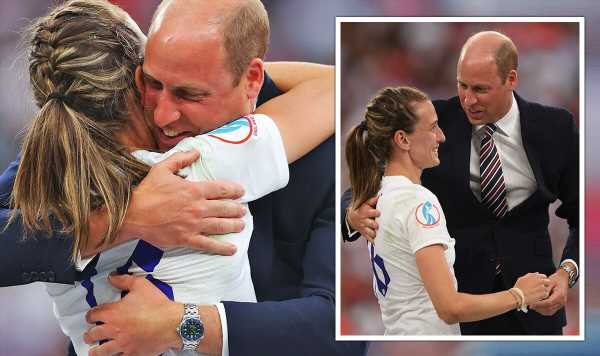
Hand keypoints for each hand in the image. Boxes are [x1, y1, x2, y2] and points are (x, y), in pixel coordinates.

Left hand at [85, 274, 182, 355]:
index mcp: (113, 313)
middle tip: (89, 335)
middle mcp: (114, 330)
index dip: (90, 315)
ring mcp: (122, 344)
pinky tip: (113, 355)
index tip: (91, 317)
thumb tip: (111, 277)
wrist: (172, 323)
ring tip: (94, 351)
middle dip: (89, 335)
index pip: (93, 315)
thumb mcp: (141, 285)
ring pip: (100, 352)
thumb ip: (124, 280)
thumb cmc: (157, 304)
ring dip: (95, 351)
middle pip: (93, 335)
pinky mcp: (132, 354)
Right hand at [118, 150, 245, 254]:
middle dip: (238, 209)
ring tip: (242, 225)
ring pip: (221, 225)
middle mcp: (198, 207)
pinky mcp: (187, 239)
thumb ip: (181, 159)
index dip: (235, 190)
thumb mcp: (162, 168)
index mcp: (194, 190)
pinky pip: (209, 244)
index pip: (222, 189)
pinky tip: (232, 248)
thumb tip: (197, 152)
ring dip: (235, 225)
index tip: (241, 192)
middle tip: (243, 211)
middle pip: (226, 208)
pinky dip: (222, 247)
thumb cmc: (147, 192)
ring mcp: (194, 224)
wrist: (132, 215)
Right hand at [346, 196, 379, 242]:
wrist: (352, 218)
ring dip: (374, 233)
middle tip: (378, 225)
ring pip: (370, 232)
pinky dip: (373, 240)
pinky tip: (377, 240)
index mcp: (364, 212)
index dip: (375, 213)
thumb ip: (372, 200)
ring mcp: (364, 228)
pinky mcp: (364, 233)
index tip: (379, 213)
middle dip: (375, 225)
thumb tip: (380, 196)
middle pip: (370, 224)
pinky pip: (368, 238)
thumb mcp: (365, 203)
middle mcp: (364, 220)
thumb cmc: (361, 209)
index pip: (370, 213)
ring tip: (378, 233)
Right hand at [513, 272, 553, 305]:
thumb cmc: (519, 287)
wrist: (518, 296)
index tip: (540, 283)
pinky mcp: (543, 294)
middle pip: (548, 282)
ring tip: (536, 293)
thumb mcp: (522, 279)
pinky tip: (537, 297)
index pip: (544, 276)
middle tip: (540, 288)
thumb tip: (537, 273)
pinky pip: (546, 294)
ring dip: (543, 290)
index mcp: (535, 276)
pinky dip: (543, 296)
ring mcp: (542, 287)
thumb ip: (530, 275)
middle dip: (545, 284)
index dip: (542, 279)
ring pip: (546, 288)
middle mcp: (540, 280)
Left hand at [530, 269, 568, 315]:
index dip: (539, 304)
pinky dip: (544, 311)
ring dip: (541, 310)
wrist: (564, 279)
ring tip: (533, 307)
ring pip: (550, 311)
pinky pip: (551, 311)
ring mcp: (561, 304)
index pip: (548, 302)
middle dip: (539, 308)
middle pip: (549, 308)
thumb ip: (545, 289)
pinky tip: (538, 307)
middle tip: (531, 306)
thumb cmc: (556, 279)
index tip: (532, 304)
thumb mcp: (550, 282)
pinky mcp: (559, 305)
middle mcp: (561, 301)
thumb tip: (537, 296)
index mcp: (560, 295)